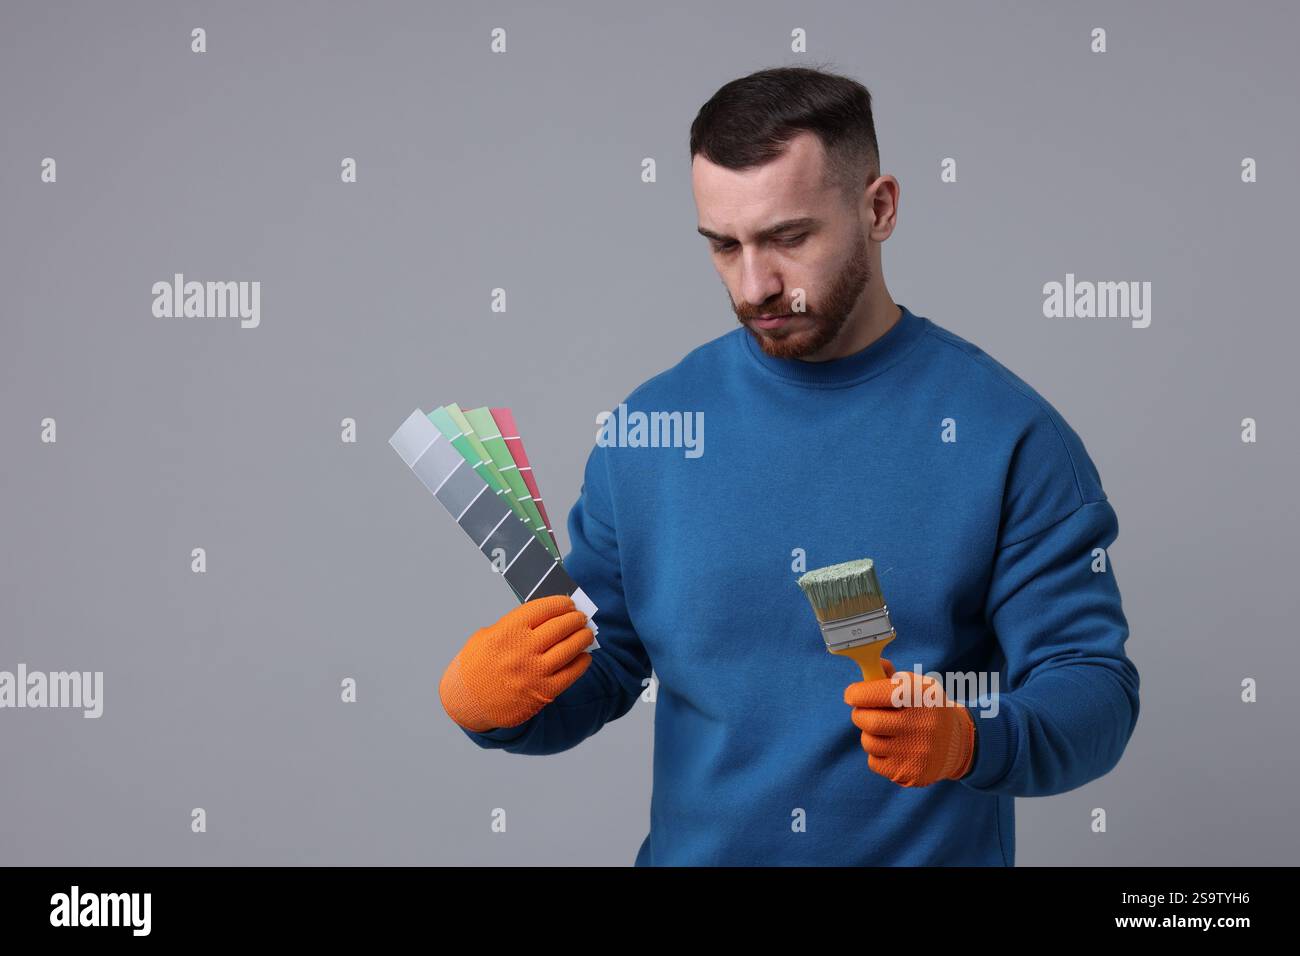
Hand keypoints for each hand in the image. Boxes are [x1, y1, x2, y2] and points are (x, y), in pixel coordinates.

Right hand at [439, 595, 592, 732]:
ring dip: (583, 638)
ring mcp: (534, 672)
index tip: (568, 603)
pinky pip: (571, 674)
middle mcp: (523, 649)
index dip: (561, 603)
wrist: (467, 702)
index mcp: (508, 631)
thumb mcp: (486, 636)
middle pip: (560, 627)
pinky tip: (583, 656)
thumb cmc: (476, 665)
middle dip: (575, 619)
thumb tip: (547, 616)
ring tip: (586, 633)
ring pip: (570, 648)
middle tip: (581, 617)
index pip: (544, 608)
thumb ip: (514, 625)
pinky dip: (581, 662)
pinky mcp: (543, 693)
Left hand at [844, 657, 975, 786]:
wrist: (958, 743)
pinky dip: (877, 754)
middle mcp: (922, 725)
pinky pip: (873, 762)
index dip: (858, 693)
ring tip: (886, 731)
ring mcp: (917, 752)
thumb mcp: (919, 686)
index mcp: (924, 697)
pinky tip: (894, 749)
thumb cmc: (928, 708)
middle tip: (864, 712)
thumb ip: (892, 677)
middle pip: (869, 721)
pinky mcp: (910, 773)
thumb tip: (871, 663)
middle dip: (860, 715)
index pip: (879, 693)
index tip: (852, 695)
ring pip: (869, 742)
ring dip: (869, 735)